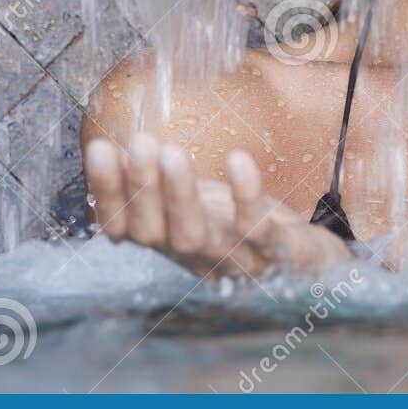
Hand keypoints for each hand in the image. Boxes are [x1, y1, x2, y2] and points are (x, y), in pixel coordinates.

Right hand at [83, 133, 352, 277]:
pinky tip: (238, 161)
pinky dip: (247, 197)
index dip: (109, 192)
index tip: (99, 148)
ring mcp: (233, 258)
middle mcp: (194, 255)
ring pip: (196, 235)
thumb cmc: (240, 225)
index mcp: (170, 239)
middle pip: (156, 232)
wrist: (308, 265)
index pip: (124, 225)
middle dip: (142, 188)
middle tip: (138, 143)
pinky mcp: (277, 253)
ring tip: (172, 152)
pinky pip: (259, 230)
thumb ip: (155, 182)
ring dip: (180, 195)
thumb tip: (110, 147)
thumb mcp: (195, 202)